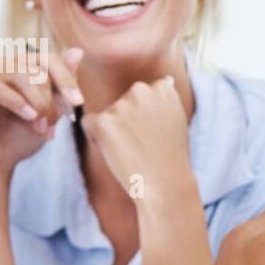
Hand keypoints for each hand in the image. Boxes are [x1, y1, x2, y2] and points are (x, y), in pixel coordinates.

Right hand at [0, 46, 83, 190]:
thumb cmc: (20, 137)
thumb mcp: (50, 112)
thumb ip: (61, 86)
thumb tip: (77, 51)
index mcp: (20, 68)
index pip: (47, 58)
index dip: (66, 78)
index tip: (77, 102)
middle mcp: (1, 67)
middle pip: (35, 66)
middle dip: (50, 97)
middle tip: (51, 122)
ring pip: (17, 73)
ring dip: (36, 100)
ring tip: (40, 123)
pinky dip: (17, 102)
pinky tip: (29, 117)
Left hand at [80, 77, 192, 206]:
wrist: (166, 184)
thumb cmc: (172, 157)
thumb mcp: (176, 120)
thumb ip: (165, 100)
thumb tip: (165, 80)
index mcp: (162, 88)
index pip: (140, 97)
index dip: (144, 119)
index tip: (156, 136)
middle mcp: (142, 91)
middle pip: (121, 103)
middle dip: (127, 122)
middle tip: (144, 144)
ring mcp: (122, 105)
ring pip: (105, 116)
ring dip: (114, 133)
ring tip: (133, 150)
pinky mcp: (104, 121)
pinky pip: (88, 124)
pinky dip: (97, 140)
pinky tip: (117, 152)